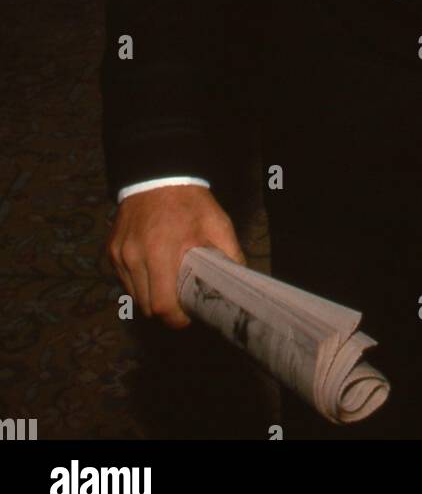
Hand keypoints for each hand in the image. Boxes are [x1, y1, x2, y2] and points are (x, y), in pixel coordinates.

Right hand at [107, 185, 245, 328]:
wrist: (159, 175)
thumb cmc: (191, 202)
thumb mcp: (218, 223)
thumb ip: (230, 255)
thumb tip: (238, 285)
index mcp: (162, 251)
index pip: (163, 306)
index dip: (177, 318)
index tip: (190, 313)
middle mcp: (135, 256)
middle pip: (147, 306)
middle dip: (165, 310)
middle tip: (182, 301)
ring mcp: (120, 254)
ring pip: (134, 296)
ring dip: (151, 297)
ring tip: (168, 283)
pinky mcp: (111, 251)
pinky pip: (124, 280)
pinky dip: (139, 282)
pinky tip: (153, 269)